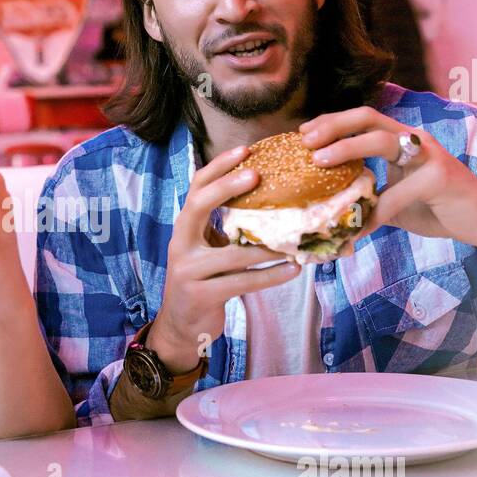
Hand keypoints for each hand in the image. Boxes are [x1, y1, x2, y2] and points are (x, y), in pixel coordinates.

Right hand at [152, 145, 301, 373]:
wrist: (181, 325)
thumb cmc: (202, 281)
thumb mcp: (207, 250)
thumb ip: (225, 228)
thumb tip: (270, 200)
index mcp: (184, 229)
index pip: (196, 189)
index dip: (218, 167)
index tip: (245, 150)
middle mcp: (180, 244)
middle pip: (198, 205)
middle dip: (227, 187)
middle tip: (257, 175)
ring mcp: (188, 271)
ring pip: (231, 252)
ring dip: (266, 246)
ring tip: (295, 238)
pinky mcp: (202, 295)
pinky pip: (242, 282)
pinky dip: (270, 276)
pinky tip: (292, 270)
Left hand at [299, 107, 476, 252]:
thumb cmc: (437, 209)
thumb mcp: (394, 201)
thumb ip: (367, 198)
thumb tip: (329, 212)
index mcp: (402, 140)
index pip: (363, 119)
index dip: (332, 123)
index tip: (303, 135)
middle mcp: (415, 139)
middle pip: (369, 117)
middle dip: (333, 126)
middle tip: (305, 142)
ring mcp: (430, 155)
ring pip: (382, 141)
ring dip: (347, 149)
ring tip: (320, 162)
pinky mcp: (441, 177)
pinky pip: (398, 192)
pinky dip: (375, 212)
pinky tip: (359, 229)